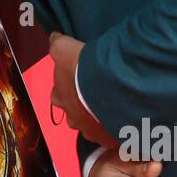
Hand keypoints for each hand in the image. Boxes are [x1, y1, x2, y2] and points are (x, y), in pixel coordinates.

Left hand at [48, 32, 116, 147]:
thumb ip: (57, 44)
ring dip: (98, 118)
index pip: (57, 96)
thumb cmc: (83, 69)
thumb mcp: (65, 49)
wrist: (110, 87)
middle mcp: (73, 118)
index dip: (64, 90)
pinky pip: (111, 136)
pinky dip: (114, 129)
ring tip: (110, 108)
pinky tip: (122, 119)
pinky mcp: (109, 139)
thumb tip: (54, 38)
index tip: (73, 82)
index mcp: (61, 99)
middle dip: (80, 107)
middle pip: (73, 115)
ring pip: (92, 127)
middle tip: (92, 96)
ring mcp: (91, 131)